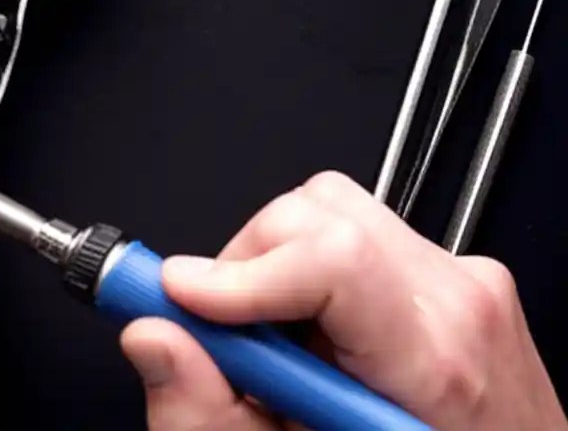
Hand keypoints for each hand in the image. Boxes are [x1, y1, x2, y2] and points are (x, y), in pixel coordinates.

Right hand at [120, 171, 566, 429]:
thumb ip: (209, 414)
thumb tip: (154, 338)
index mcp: (432, 362)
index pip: (327, 256)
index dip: (235, 272)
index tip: (180, 296)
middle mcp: (457, 304)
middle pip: (313, 216)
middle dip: (241, 268)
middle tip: (226, 340)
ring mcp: (465, 282)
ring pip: (329, 209)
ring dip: (274, 268)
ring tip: (280, 350)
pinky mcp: (458, 275)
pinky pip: (358, 230)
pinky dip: (311, 275)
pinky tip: (318, 341)